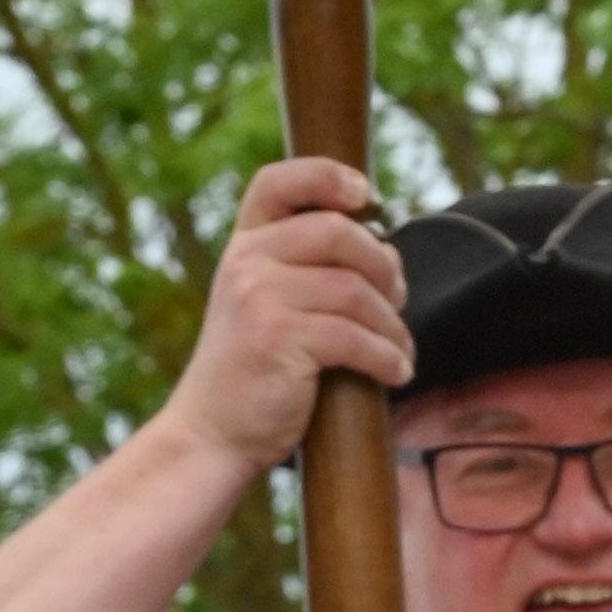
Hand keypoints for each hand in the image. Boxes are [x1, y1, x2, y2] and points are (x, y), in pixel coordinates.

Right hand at [160, 158, 412, 475]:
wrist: (211, 436)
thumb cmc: (251, 376)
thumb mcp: (263, 306)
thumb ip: (303, 271)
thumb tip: (384, 250)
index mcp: (243, 246)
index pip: (278, 182)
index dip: (327, 176)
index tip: (367, 196)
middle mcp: (247, 262)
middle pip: (338, 232)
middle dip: (382, 265)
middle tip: (398, 299)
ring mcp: (260, 298)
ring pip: (354, 290)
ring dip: (391, 324)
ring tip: (401, 349)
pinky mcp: (279, 339)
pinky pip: (354, 337)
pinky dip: (386, 356)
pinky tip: (396, 372)